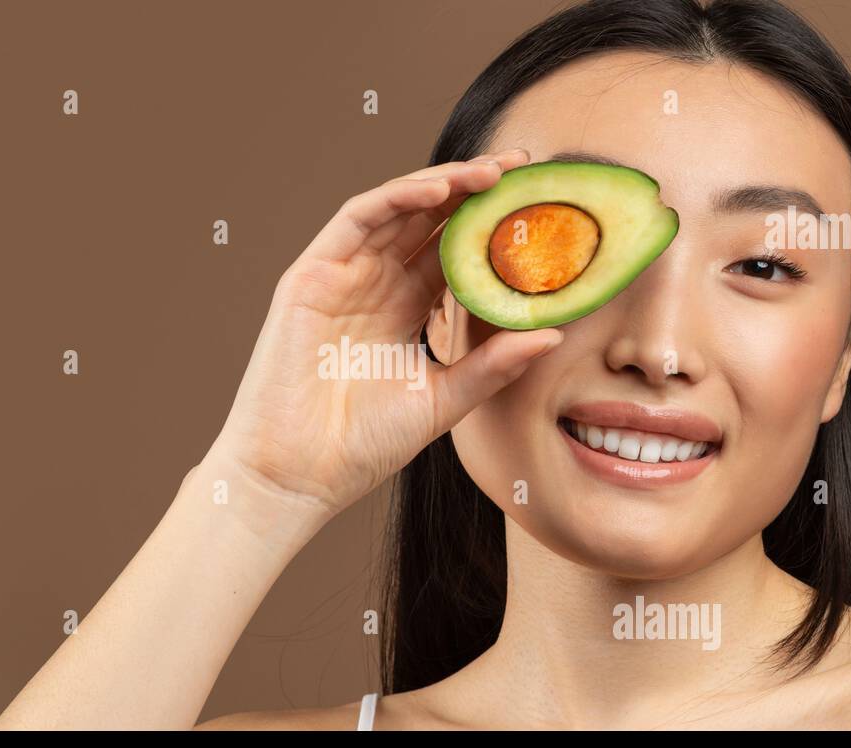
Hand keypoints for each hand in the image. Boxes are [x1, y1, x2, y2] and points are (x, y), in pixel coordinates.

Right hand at [208, 148, 563, 523]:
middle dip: (475, 192)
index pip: (453, 253)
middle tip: (523, 169)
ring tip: (492, 172)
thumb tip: (552, 334)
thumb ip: (492, 365)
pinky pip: (356, 220)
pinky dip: (396, 197)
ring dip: (443, 184)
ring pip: (397, 210)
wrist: (298, 475)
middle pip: (429, 222)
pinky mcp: (310, 275)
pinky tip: (438, 189)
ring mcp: (341, 277)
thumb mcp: (443, 399)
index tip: (540, 208)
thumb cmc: (363, 445)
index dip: (492, 227)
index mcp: (403, 310)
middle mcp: (374, 285)